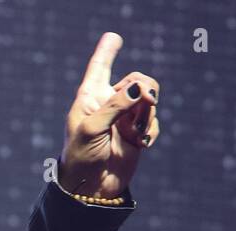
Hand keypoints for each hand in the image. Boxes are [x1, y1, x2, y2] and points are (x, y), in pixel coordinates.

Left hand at [58, 32, 160, 198]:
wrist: (92, 188)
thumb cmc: (81, 157)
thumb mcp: (92, 128)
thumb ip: (115, 105)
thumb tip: (140, 88)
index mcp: (90, 98)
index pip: (99, 68)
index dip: (106, 51)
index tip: (113, 37)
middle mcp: (108, 105)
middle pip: (136, 80)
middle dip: (146, 88)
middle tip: (149, 100)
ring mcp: (124, 119)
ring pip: (149, 100)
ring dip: (148, 114)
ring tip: (136, 134)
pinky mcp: (136, 134)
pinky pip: (154, 121)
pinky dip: (151, 131)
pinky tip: (141, 145)